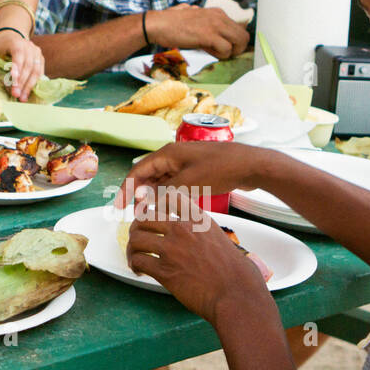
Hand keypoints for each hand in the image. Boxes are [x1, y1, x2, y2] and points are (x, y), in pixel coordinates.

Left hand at [0, 32, 43, 100]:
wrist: (11, 36)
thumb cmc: (0, 47)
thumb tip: (3, 85)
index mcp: (16, 42)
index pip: (18, 54)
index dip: (16, 67)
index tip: (13, 80)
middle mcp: (29, 46)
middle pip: (28, 65)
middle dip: (21, 82)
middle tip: (16, 95)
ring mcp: (36, 52)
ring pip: (36, 71)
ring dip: (29, 86)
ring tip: (22, 98)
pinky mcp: (41, 58)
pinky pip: (40, 73)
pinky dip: (34, 83)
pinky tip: (28, 93)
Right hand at [114, 140, 273, 209]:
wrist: (250, 165)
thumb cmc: (219, 169)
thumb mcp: (188, 183)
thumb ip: (163, 191)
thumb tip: (141, 198)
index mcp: (167, 155)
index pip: (137, 172)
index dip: (126, 189)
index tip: (119, 207)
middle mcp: (172, 157)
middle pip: (148, 176)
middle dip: (139, 194)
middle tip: (134, 214)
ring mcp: (185, 163)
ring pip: (161, 181)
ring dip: (153, 196)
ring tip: (148, 214)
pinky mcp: (196, 171)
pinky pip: (174, 183)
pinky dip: (167, 195)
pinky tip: (167, 207)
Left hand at [124, 187, 271, 324]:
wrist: (236, 296)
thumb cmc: (239, 275)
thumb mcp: (223, 240)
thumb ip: (206, 234)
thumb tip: (205, 242)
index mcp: (198, 220)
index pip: (170, 197)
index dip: (157, 203)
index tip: (152, 213)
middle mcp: (182, 229)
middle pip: (145, 218)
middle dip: (137, 227)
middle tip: (138, 239)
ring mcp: (171, 248)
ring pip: (137, 238)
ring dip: (132, 247)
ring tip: (135, 257)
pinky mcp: (164, 270)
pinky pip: (138, 260)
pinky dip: (134, 264)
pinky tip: (139, 270)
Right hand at [146, 4, 249, 58]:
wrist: (158, 24)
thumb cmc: (171, 22)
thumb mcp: (193, 17)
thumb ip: (204, 20)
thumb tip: (209, 27)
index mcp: (217, 13)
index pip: (239, 28)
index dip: (235, 41)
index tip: (227, 48)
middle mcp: (219, 16)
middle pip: (244, 35)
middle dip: (238, 49)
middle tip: (225, 54)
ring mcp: (215, 25)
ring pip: (240, 42)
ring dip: (230, 52)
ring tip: (217, 54)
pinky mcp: (209, 35)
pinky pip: (226, 49)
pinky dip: (220, 55)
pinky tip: (208, 53)